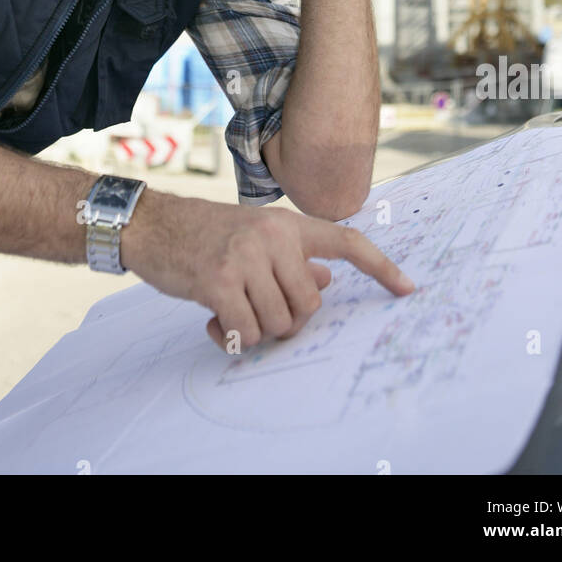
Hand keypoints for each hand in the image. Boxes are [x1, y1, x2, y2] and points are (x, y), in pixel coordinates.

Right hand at [119, 190, 414, 351]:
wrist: (153, 225)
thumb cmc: (206, 234)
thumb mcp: (255, 235)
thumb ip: (292, 257)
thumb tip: (327, 281)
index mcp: (286, 224)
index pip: (346, 241)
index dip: (380, 267)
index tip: (407, 288)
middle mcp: (272, 236)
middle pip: (309, 304)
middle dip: (286, 319)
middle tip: (255, 307)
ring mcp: (246, 257)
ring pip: (280, 323)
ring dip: (258, 330)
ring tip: (232, 310)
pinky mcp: (220, 281)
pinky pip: (248, 332)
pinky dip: (234, 337)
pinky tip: (215, 321)